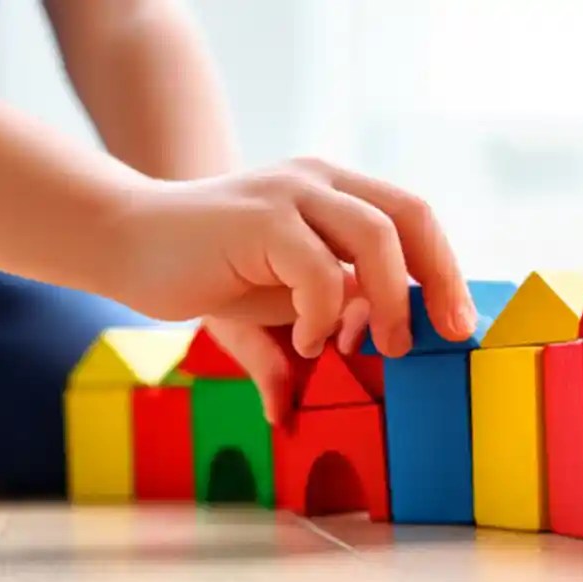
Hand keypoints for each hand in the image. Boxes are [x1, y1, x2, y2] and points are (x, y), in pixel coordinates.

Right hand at [107, 158, 477, 421]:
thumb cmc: (206, 273)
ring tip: (377, 346)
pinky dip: (325, 314)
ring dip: (390, 302)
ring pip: (377, 236)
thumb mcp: (275, 308)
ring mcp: (291, 193)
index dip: (443, 270)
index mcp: (335, 193)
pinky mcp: (261, 218)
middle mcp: (320, 182)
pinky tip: (306, 340)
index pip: (412, 218)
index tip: (456, 324)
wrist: (126, 241)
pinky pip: (321, 270)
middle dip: (440, 281)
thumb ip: (315, 330)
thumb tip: (313, 397)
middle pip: (411, 216)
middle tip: (445, 335)